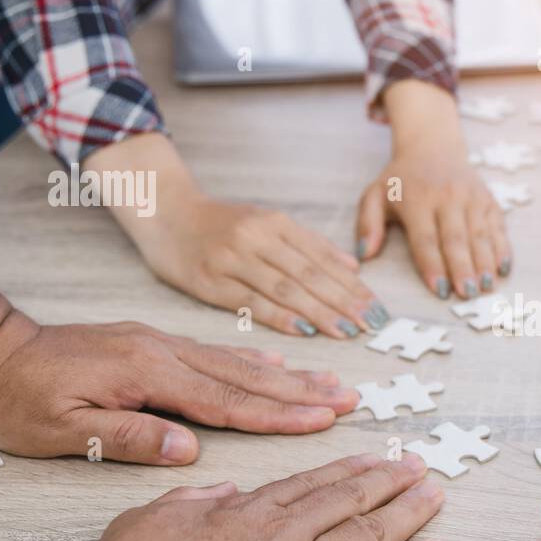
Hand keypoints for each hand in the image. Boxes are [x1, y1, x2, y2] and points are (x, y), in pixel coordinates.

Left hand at [0, 302, 358, 464]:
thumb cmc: (20, 400)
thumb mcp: (63, 432)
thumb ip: (128, 437)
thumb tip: (190, 450)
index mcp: (147, 374)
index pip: (227, 401)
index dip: (279, 414)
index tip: (323, 420)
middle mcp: (163, 352)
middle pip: (246, 376)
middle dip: (302, 391)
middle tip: (349, 397)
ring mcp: (160, 344)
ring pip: (236, 362)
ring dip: (288, 374)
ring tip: (329, 382)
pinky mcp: (153, 343)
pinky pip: (215, 352)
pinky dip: (252, 359)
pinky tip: (275, 362)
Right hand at [88, 133, 386, 337]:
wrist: (162, 210)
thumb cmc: (220, 222)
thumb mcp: (266, 221)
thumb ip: (309, 243)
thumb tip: (353, 267)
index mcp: (275, 222)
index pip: (323, 258)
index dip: (352, 284)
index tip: (377, 307)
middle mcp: (257, 237)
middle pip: (309, 273)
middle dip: (345, 301)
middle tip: (372, 324)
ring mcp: (233, 258)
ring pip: (285, 288)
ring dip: (320, 311)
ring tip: (348, 330)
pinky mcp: (210, 281)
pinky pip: (251, 302)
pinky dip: (280, 316)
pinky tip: (305, 330)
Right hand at [91, 453, 446, 540]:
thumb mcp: (145, 522)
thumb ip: (186, 503)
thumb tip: (218, 490)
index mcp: (244, 512)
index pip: (306, 485)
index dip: (343, 471)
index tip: (367, 460)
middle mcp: (285, 531)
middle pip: (349, 498)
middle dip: (387, 480)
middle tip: (416, 465)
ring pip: (373, 530)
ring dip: (410, 511)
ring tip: (436, 495)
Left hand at [358, 80, 510, 298]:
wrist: (433, 147)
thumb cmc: (401, 180)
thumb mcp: (375, 195)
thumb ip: (367, 224)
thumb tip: (364, 254)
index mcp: (417, 200)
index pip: (425, 239)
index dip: (433, 266)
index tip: (439, 290)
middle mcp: (447, 197)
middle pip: (456, 239)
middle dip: (463, 268)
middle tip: (467, 294)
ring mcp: (471, 198)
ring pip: (480, 235)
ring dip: (485, 263)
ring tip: (486, 287)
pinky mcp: (489, 200)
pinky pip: (498, 227)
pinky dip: (502, 249)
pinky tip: (502, 269)